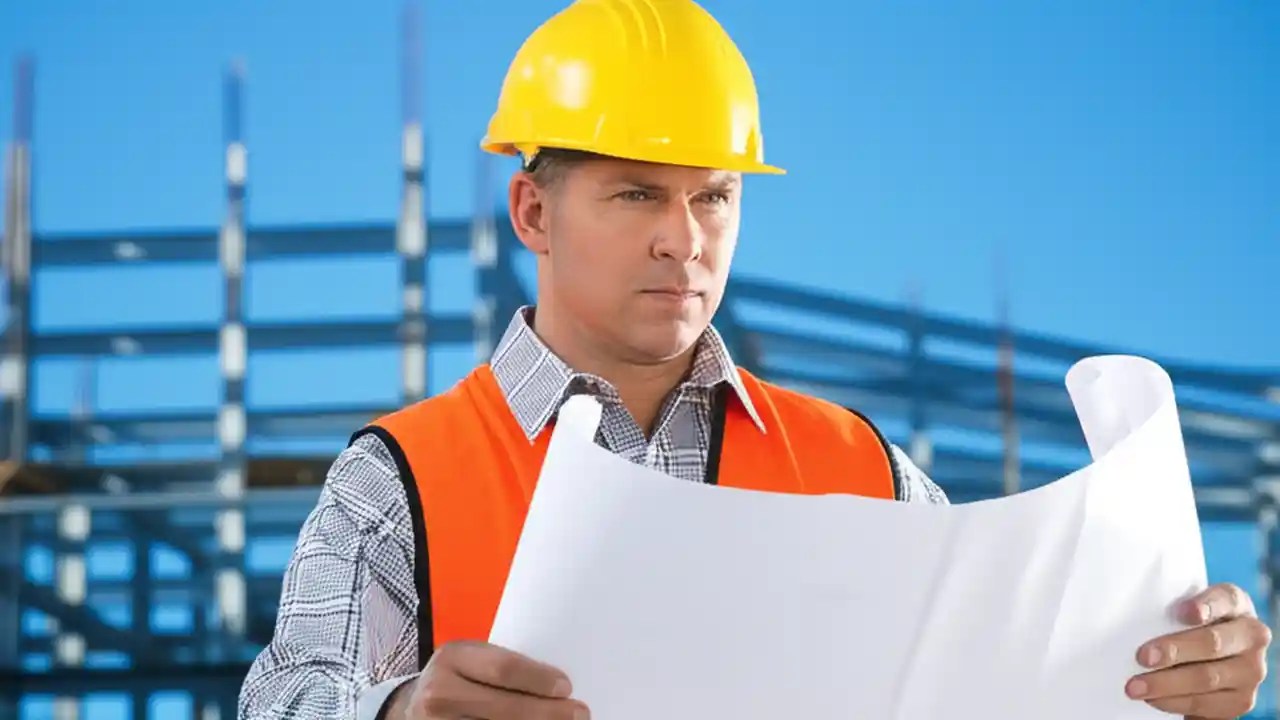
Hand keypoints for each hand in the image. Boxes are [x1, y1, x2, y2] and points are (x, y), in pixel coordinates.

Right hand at [391, 640, 589, 718]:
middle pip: (506, 708)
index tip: (566, 687)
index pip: (504, 669)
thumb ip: (503, 666)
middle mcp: (440, 693)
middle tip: (579, 713)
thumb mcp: (471, 659)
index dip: (539, 680)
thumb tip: (558, 685)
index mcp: (452, 657)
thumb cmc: (457, 677)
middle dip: (548, 712)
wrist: (413, 707)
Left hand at [1126, 583, 1270, 718]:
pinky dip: (1174, 701)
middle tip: (1143, 656)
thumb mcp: (1184, 611)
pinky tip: (1153, 698)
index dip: (1206, 605)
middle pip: (1213, 642)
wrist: (1207, 664)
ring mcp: (1251, 670)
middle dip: (1174, 650)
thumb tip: (1132, 617)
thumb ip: (1171, 609)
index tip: (1182, 612)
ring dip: (1166, 683)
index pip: (1226, 599)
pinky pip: (1205, 703)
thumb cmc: (1187, 628)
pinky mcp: (1242, 700)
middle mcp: (1251, 636)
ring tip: (1135, 686)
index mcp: (1236, 604)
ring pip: (1207, 677)